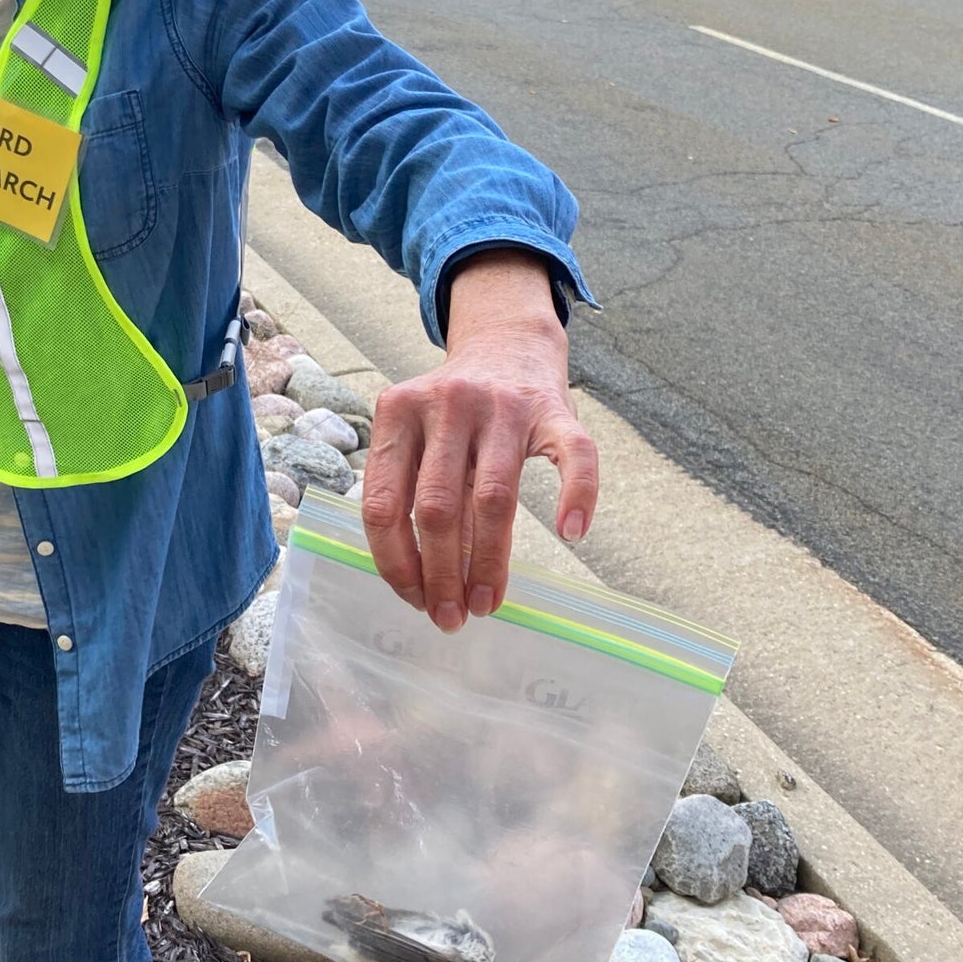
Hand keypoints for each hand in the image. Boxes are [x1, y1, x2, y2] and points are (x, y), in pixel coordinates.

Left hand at [360, 250, 598, 631]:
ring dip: (489, 563)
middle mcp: (447, 402)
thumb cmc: (454, 413)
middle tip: (450, 617)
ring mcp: (503, 404)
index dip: (396, 563)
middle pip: (437, 508)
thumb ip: (407, 488)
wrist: (506, 344)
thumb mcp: (414, 434)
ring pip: (493, 498)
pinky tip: (572, 532)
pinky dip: (577, 495)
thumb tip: (416, 579)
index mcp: (397, 412)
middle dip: (441, 575)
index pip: (384, 504)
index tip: (414, 601)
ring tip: (488, 603)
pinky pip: (574, 456)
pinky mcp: (554, 408)